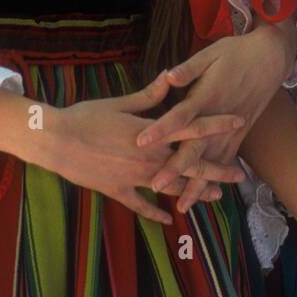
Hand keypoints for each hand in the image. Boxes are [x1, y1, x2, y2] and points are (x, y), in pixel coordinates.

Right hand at [35, 73, 243, 222]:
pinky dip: (155, 212)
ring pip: (172, 187)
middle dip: (217, 169)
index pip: (192, 128)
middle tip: (239, 175)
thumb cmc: (86, 116)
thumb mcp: (121, 102)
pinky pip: (141, 205)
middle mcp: (149, 157)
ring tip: (215, 197)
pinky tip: (168, 219)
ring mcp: (135, 177)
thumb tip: (170, 76)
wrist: (57, 140)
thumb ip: (149, 96)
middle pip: (191, 165)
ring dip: (194, 192)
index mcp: (152, 132)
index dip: (217, 125)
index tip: (239, 122)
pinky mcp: (118, 191)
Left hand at [136, 26, 293, 211]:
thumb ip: (189, 68)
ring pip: (212, 162)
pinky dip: (216, 179)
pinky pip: (226, 161)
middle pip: (194, 148)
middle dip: (175, 169)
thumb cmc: (236, 53)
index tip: (141, 142)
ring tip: (182, 205)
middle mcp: (218, 119)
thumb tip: (168, 75)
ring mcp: (231, 130)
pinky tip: (207, 196)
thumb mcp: (211, 53)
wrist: (270, 59)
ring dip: (197, 184)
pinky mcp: (239, 135)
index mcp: (207, 96)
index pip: (179, 117)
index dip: (161, 129)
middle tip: (155, 186)